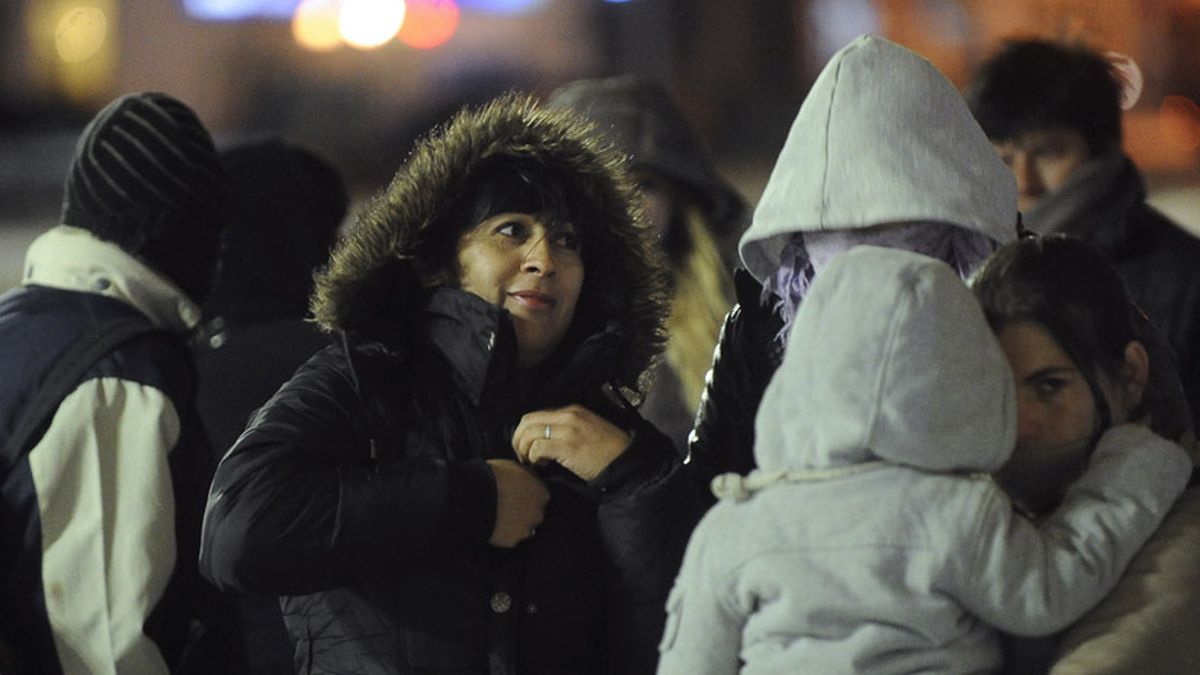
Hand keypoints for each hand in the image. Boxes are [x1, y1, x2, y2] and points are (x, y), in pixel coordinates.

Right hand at [486, 459, 549, 547]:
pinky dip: (503, 534)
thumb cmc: (493, 476)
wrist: (474, 496)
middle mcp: (539, 513)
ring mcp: (526, 529)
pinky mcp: (512, 541)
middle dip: (523, 511)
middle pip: (534, 514)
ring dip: (514, 524)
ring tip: (497, 517)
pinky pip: (510, 538)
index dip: (527, 496)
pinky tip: (492, 526)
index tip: (516, 495)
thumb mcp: (515, 467)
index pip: (541, 496)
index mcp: (543, 493)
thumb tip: (531, 476)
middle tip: (506, 506)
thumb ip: (528, 475)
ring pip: (523, 528)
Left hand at [512, 404, 631, 480]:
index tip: (527, 447)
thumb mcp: (588, 429)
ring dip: (524, 449)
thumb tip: (546, 438)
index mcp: (572, 410)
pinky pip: (538, 448)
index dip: (526, 431)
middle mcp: (568, 415)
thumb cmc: (608, 451)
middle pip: (528, 421)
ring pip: (529, 433)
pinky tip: (540, 466)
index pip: (537, 414)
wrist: (625, 462)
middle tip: (521, 455)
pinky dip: (533, 458)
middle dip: (518, 439)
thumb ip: (568, 428)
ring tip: (530, 462)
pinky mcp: (568, 446)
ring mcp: (568, 430)